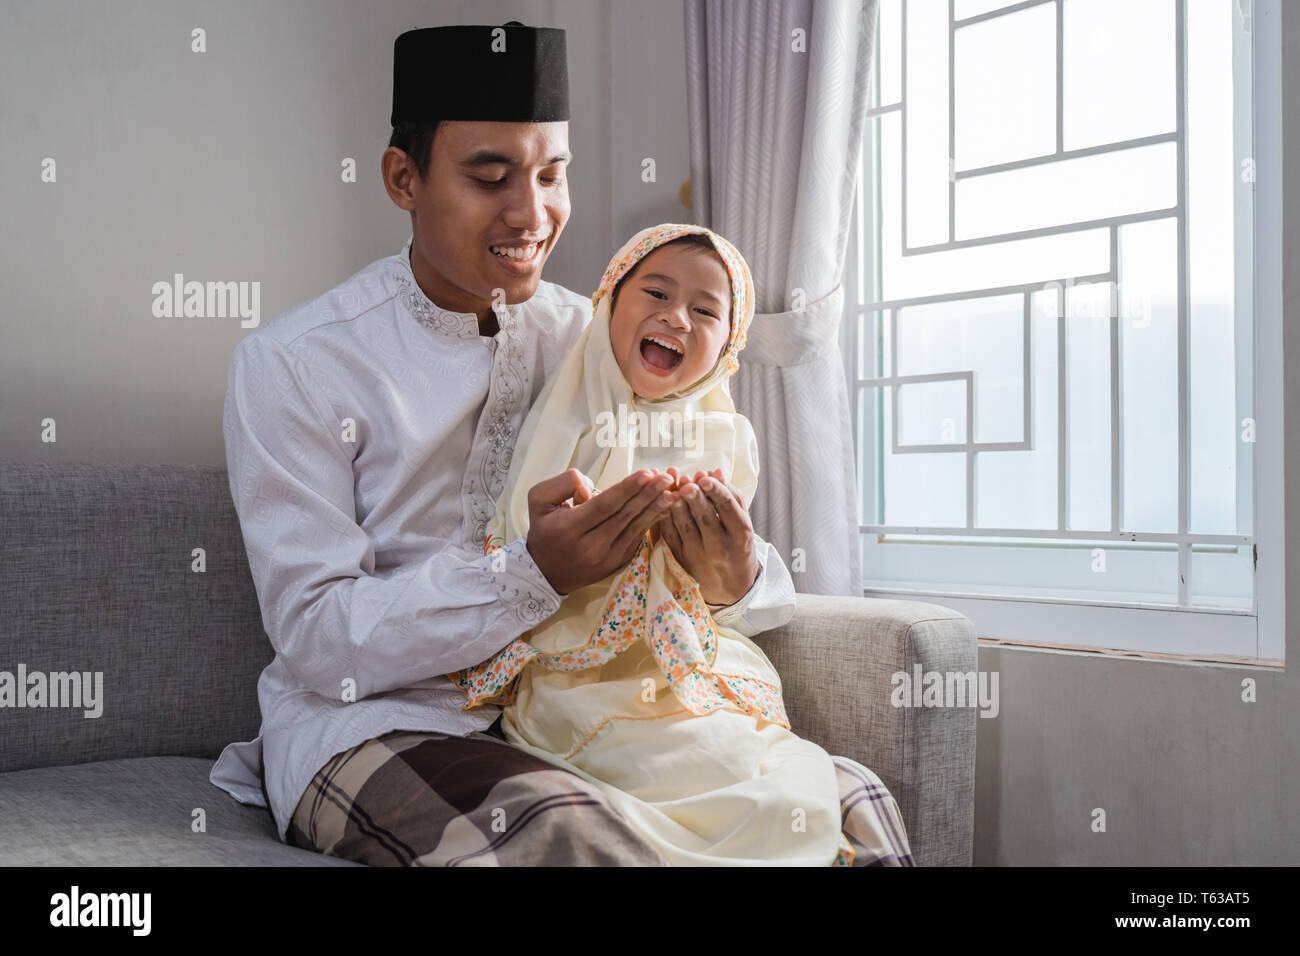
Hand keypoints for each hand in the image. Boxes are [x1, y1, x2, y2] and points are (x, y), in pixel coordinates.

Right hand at [525, 468, 677, 594]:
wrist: (546, 571)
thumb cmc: (543, 530)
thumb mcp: (538, 500)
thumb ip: (563, 483)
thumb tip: (591, 487)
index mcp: (570, 529)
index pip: (605, 505)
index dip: (628, 489)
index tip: (647, 473)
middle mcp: (590, 547)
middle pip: (625, 516)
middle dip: (648, 494)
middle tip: (666, 477)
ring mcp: (606, 558)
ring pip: (635, 528)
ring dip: (656, 508)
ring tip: (672, 491)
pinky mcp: (617, 563)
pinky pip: (637, 539)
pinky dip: (652, 522)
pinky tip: (664, 508)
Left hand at [651, 467, 758, 605]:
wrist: (730, 586)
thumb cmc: (737, 545)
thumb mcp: (742, 522)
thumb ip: (731, 496)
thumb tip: (715, 471)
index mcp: (740, 534)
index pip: (728, 507)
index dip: (715, 491)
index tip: (705, 477)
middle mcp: (720, 546)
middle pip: (705, 516)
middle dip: (694, 496)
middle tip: (685, 481)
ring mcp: (698, 554)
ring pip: (685, 525)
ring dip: (677, 504)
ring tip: (673, 487)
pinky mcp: (681, 558)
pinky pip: (670, 534)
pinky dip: (665, 516)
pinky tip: (663, 501)